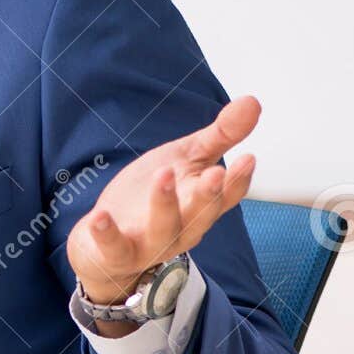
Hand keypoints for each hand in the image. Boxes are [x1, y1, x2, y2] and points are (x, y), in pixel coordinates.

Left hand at [67, 95, 259, 318]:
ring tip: (164, 176)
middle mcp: (182, 228)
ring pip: (163, 231)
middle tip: (215, 173)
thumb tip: (253, 101)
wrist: (109, 244)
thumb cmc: (153, 197)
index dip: (238, 180)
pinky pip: (113, 247)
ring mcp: (150, 243)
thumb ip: (220, 135)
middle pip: (201, 215)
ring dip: (164, 205)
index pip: (227, 196)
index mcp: (200, 204)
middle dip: (209, 196)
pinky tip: (100, 216)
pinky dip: (107, 234)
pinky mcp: (117, 252)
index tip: (249, 157)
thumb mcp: (186, 160)